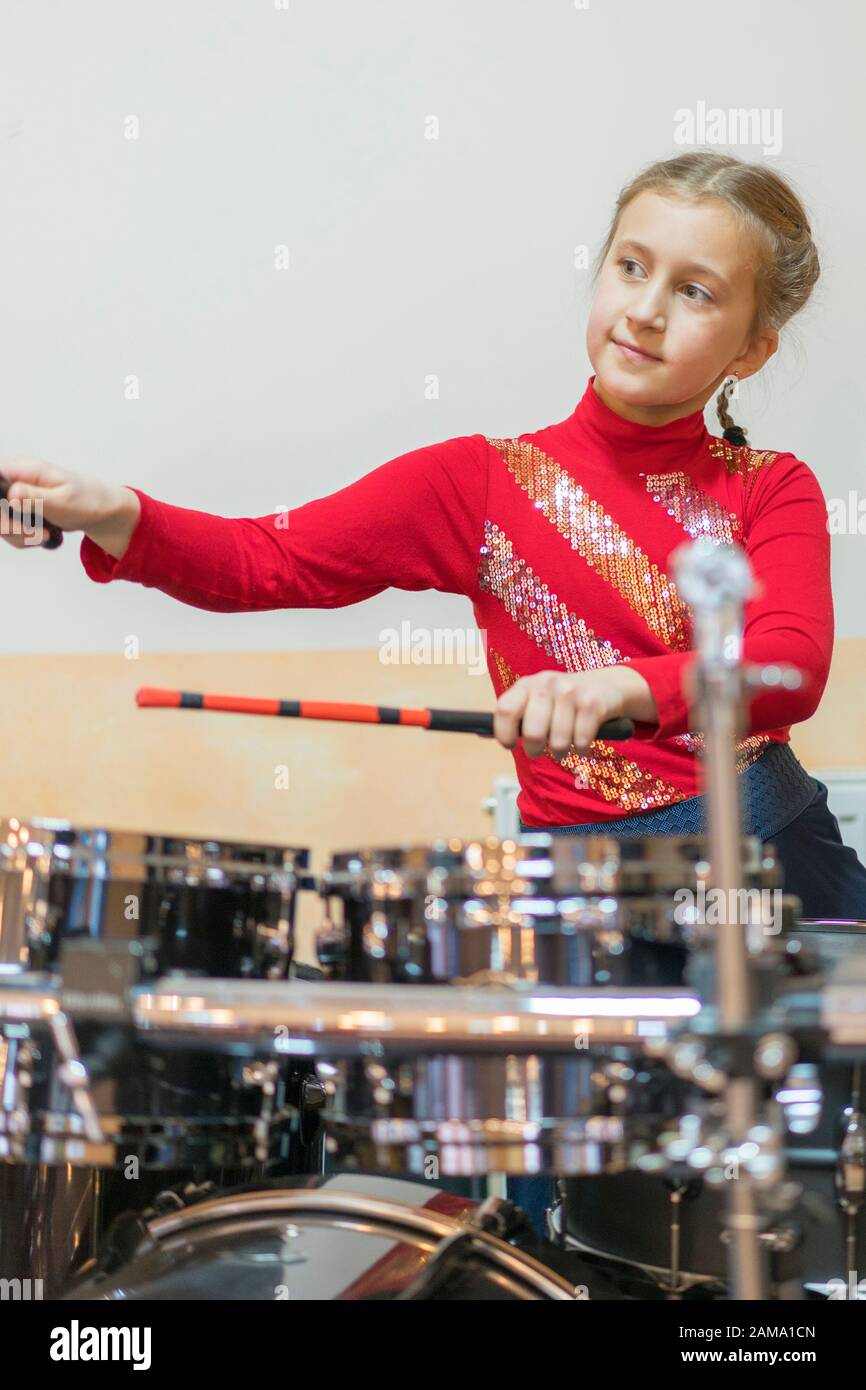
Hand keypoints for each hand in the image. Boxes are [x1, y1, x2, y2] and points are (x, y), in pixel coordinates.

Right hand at [0, 457, 139, 555]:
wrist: (101, 510)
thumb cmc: (87, 500)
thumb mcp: (62, 501)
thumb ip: (34, 498)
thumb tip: (11, 496)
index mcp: (23, 470)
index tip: (12, 516)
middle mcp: (16, 480)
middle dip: (10, 527)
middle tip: (36, 533)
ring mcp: (17, 496)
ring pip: (2, 522)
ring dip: (21, 536)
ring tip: (47, 534)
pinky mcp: (21, 511)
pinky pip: (11, 530)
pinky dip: (26, 539)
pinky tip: (45, 535)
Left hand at [493, 666, 654, 758]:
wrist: (607, 686)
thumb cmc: (562, 702)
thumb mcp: (536, 701)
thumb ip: (514, 715)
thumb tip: (480, 732)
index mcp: (526, 685)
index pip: (504, 710)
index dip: (503, 733)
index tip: (510, 745)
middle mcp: (546, 684)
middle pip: (533, 732)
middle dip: (535, 750)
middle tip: (539, 751)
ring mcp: (570, 692)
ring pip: (558, 741)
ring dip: (560, 752)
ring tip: (563, 747)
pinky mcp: (592, 703)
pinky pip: (580, 741)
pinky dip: (580, 748)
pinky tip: (582, 740)